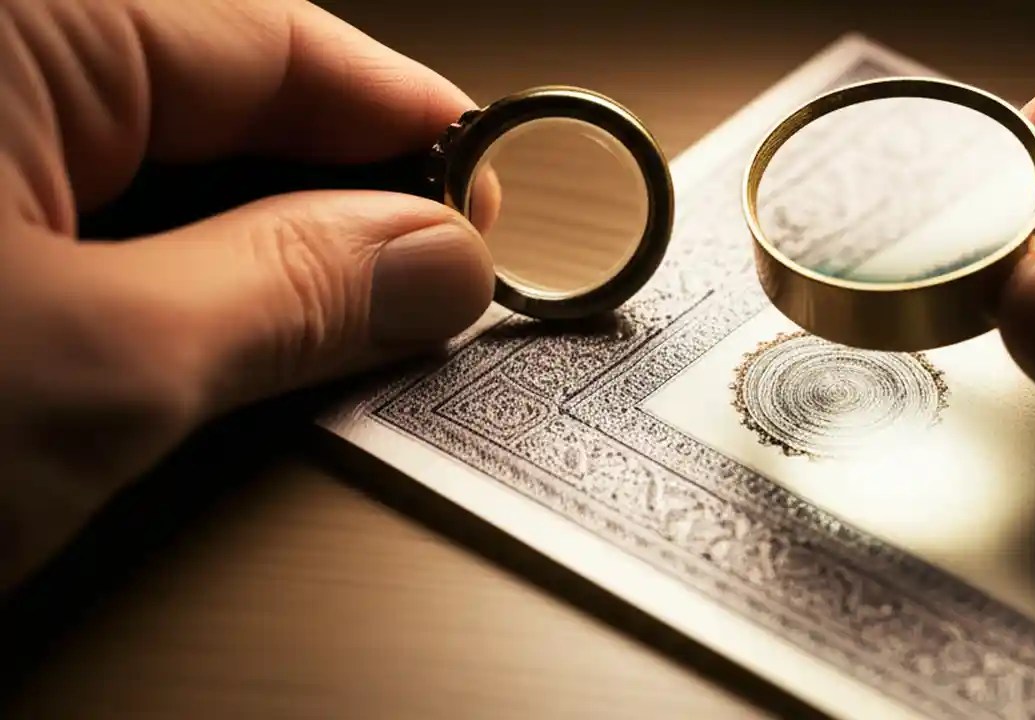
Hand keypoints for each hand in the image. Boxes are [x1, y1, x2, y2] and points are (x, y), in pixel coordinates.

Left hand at [0, 0, 498, 589]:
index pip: (269, 36)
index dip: (406, 120)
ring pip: (155, 176)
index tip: (490, 192)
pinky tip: (217, 345)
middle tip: (430, 288)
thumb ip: (292, 291)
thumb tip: (436, 258)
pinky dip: (168, 288)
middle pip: (217, 106)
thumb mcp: (98, 363)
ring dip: (257, 260)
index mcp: (10, 23)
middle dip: (336, 204)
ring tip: (339, 335)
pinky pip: (87, 230)